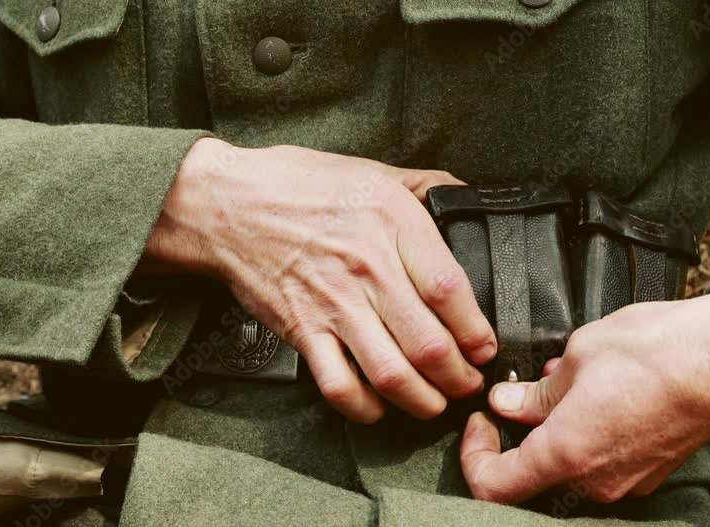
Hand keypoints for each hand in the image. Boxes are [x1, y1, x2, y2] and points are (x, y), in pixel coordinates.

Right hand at [145, 138, 496, 422]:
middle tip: (468, 384)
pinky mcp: (300, 330)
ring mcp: (331, 304)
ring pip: (392, 374)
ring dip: (424, 401)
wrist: (225, 204)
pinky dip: (365, 408)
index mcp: (391, 223)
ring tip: (435, 403)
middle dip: (460, 378)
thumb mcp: (370, 169)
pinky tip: (379, 406)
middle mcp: (366, 268)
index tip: (485, 346)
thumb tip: (465, 199)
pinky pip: (339, 385)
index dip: (477, 330)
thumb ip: (424, 186)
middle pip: (430, 345)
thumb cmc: (296, 184)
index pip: (452, 291)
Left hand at [460, 289, 709, 502]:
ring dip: (551, 433)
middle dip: (516, 438)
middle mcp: (595, 480)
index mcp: (567, 452)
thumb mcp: (579, 353)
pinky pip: (598, 464)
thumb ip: (535, 391)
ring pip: (565, 469)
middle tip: (517, 396)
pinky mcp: (647, 474)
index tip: (481, 423)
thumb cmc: (660, 348)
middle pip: (530, 478)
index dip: (475, 457)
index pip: (493, 487)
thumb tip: (505, 404)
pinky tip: (593, 396)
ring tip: (561, 383)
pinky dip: (583, 437)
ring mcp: (625, 483)